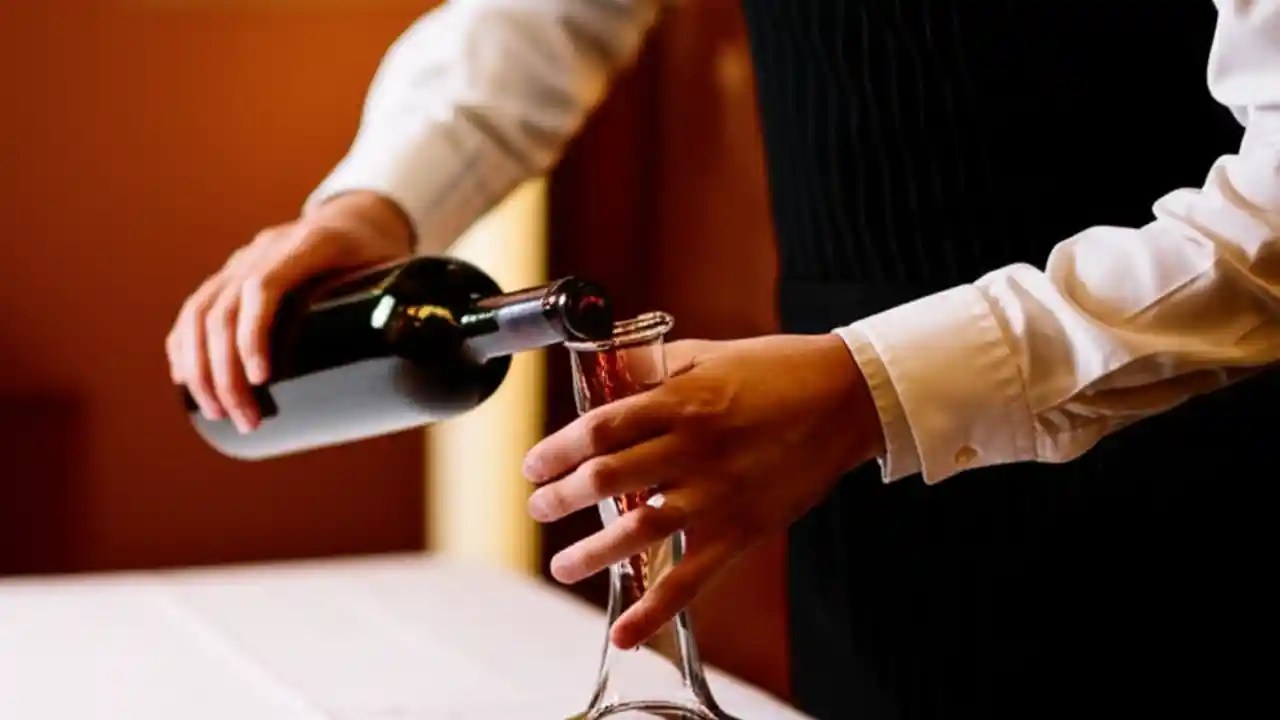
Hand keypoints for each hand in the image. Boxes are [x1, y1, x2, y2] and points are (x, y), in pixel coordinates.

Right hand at [166, 191, 412, 431]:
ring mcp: (244, 259)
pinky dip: (185, 344)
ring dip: (201, 366)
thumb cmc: (384, 252)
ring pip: (203, 310)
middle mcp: (268, 248)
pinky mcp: (232, 273)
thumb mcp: (400, 277)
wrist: (361, 213)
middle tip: (247, 418)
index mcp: (312, 243)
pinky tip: (185, 378)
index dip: (255, 332)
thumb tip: (423, 395)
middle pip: (227, 308)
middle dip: (227, 371)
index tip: (261, 378)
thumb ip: (407, 326)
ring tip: (219, 411)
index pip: (266, 285)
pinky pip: (196, 308)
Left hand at [522, 333, 884, 648]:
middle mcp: (691, 448)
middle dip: (561, 497)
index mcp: (678, 400)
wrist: (844, 397)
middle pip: (606, 478)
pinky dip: (654, 609)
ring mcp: (715, 493)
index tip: (535, 465)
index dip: (558, 449)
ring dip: (591, 552)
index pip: (600, 428)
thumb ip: (652, 366)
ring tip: (563, 564)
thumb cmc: (776, 371)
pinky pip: (691, 578)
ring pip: (637, 529)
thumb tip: (605, 372)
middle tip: (540, 505)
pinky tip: (625, 632)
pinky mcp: (741, 528)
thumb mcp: (705, 352)